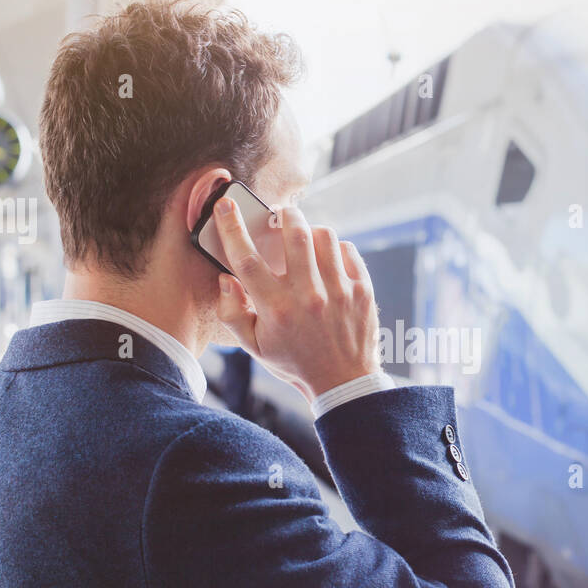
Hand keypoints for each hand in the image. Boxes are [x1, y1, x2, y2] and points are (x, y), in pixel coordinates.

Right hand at [212, 197, 380, 402]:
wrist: (343, 382)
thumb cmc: (294, 362)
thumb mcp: (254, 347)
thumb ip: (233, 313)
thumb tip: (226, 279)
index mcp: (276, 310)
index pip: (246, 259)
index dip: (232, 227)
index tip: (226, 205)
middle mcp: (308, 297)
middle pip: (294, 234)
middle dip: (284, 215)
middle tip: (280, 214)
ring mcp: (339, 292)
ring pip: (324, 236)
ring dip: (311, 230)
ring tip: (305, 239)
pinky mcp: (362, 291)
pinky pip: (348, 250)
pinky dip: (335, 248)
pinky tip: (327, 259)